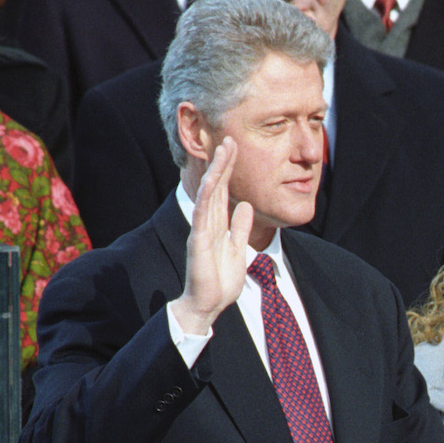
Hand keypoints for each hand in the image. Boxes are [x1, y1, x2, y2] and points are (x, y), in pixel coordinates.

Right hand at [170, 137, 252, 334]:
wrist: (207, 304)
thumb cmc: (220, 280)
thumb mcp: (237, 248)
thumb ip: (239, 227)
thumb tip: (245, 205)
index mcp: (217, 224)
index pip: (224, 191)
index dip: (230, 170)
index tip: (235, 148)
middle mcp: (207, 223)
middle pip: (216, 187)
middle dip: (223, 163)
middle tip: (230, 138)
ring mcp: (201, 230)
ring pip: (208, 195)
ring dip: (216, 172)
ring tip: (222, 151)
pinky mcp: (198, 241)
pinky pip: (202, 215)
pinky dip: (207, 197)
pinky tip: (213, 181)